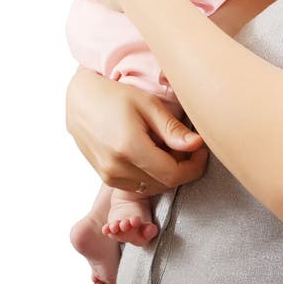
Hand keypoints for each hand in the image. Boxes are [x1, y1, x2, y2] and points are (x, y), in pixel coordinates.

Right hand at [66, 68, 208, 194]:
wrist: (80, 100)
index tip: (202, 151)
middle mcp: (116, 167)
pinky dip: (150, 174)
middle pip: (164, 184)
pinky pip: (137, 185)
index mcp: (129, 148)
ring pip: (152, 186)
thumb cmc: (115, 96)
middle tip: (186, 145)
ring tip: (166, 145)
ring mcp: (108, 176)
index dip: (194, 167)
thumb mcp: (148, 105)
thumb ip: (172, 129)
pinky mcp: (105, 178)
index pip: (173, 174)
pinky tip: (150, 152)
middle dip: (182, 168)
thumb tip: (197, 144)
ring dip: (166, 172)